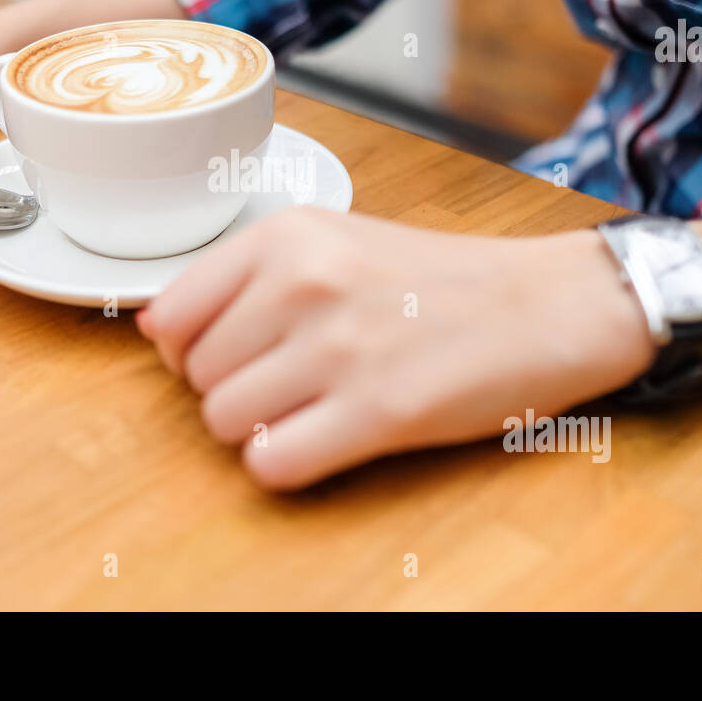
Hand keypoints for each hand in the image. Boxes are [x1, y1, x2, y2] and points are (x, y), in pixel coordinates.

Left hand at [137, 208, 652, 489]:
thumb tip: (157, 329)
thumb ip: (247, 275)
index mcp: (286, 236)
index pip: (168, 317)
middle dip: (230, 390)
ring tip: (311, 408)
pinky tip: (325, 439)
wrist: (543, 305)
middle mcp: (303, 283)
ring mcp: (339, 348)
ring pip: (223, 423)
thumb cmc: (437, 279)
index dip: (189, 351)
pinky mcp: (377, 412)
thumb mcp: (335, 238)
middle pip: (195, 378)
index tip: (231, 354)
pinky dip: (285, 464)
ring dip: (257, 429)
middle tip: (289, 382)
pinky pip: (270, 465)